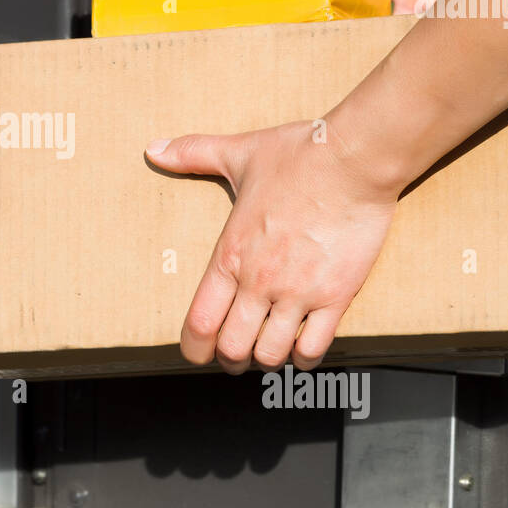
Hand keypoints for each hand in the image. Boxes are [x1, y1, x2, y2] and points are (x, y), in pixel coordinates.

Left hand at [145, 122, 398, 371]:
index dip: (194, 348)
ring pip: (272, 354)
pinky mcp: (337, 296)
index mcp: (231, 255)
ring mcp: (299, 293)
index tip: (196, 352)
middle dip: (230, 358)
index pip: (199, 322)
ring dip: (267, 358)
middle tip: (234, 354)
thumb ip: (193, 154)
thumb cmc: (298, 156)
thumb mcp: (238, 154)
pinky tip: (302, 347)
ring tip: (268, 349)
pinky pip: (315, 348)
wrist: (354, 160)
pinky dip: (305, 357)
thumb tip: (154, 149)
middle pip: (233, 349)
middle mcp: (260, 282)